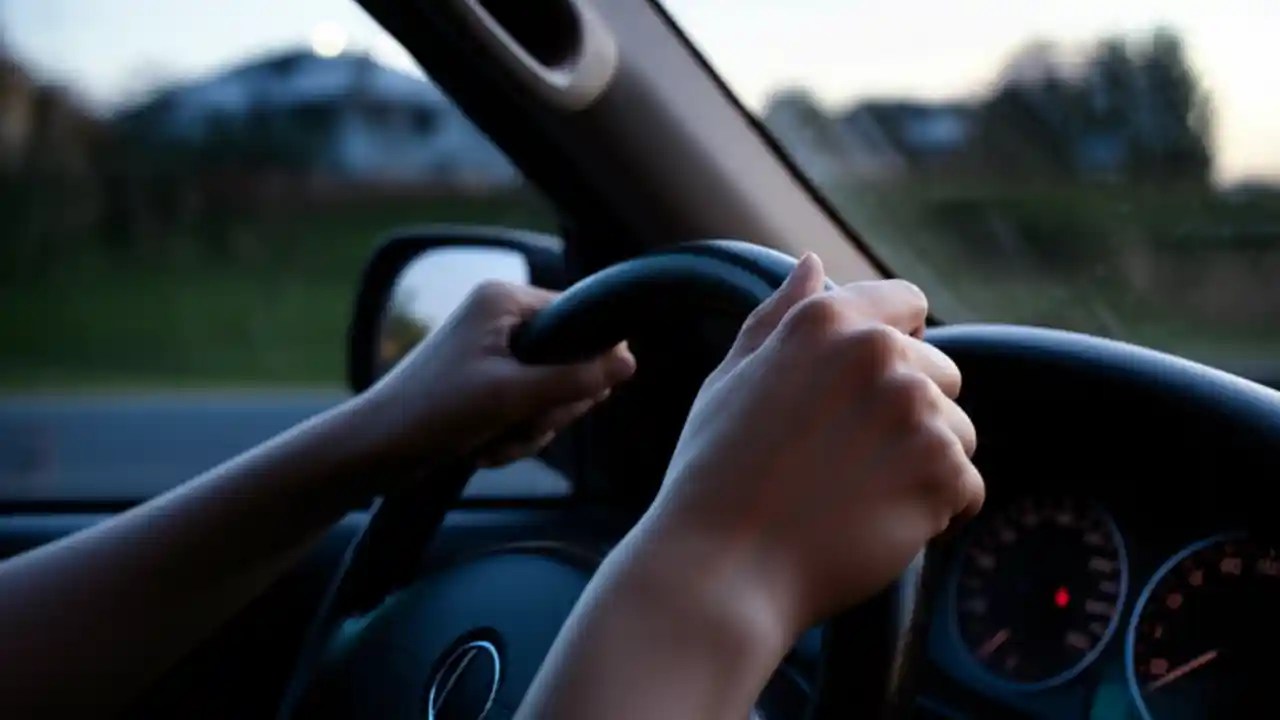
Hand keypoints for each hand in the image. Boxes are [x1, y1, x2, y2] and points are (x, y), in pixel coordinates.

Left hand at [359, 281, 635, 472]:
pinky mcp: (485, 386)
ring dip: (530, 428)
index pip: (579, 317)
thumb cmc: (433, 412)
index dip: (587, 361)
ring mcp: (492, 354)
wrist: (373, 451)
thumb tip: (630, 361)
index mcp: (503, 300)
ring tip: (494, 439)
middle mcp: (499, 319)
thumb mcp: (512, 397)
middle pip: (570, 361)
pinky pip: (527, 411)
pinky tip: (483, 448)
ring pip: (551, 394)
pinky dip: (512, 436)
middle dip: (551, 406)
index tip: (573, 397)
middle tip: (520, 422)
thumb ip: (576, 379)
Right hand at [637, 253, 982, 638]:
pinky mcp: (942, 471)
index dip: (897, 346)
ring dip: (924, 465)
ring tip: (858, 496)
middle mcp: (878, 353)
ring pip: (958, 432)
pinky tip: (879, 525)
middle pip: (941, 372)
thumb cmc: (715, 474)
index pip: (908, 303)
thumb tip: (812, 263)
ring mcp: (916, 411)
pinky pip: (967, 487)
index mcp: (826, 320)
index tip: (865, 394)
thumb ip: (777, 316)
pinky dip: (937, 513)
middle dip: (909, 415)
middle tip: (845, 462)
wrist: (723, 566)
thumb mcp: (730, 379)